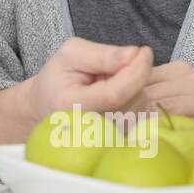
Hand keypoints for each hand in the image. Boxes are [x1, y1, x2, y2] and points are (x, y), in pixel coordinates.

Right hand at [13, 38, 153, 129]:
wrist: (48, 105)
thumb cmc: (59, 78)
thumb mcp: (71, 54)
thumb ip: (102, 54)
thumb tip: (134, 54)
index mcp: (73, 106)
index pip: (116, 93)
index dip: (136, 71)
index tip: (144, 51)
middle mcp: (91, 129)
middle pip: (133, 98)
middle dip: (132, 76)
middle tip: (108, 71)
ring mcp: (108, 139)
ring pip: (142, 106)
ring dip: (134, 88)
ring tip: (108, 85)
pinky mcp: (121, 141)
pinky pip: (145, 116)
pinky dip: (137, 100)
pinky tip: (118, 98)